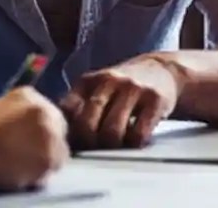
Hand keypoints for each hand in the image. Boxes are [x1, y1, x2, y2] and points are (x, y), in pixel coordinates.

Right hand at [0, 87, 68, 192]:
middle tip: (26, 156)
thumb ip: (23, 113)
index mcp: (30, 95)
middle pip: (59, 130)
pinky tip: (21, 174)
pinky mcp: (49, 157)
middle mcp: (45, 110)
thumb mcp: (1, 109)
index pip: (49, 114)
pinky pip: (53, 169)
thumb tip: (36, 128)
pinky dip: (41, 174)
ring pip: (59, 151)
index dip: (41, 131)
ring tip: (22, 166)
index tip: (28, 141)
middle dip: (47, 143)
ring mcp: (49, 133)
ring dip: (45, 159)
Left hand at [59, 54, 183, 149]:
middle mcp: (109, 81)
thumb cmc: (121, 88)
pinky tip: (135, 139)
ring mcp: (132, 88)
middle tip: (96, 148)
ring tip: (116, 144)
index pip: (67, 111)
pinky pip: (138, 134)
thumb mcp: (96, 89)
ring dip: (112, 146)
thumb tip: (57, 134)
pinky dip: (133, 144)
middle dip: (88, 143)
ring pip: (112, 131)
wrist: (161, 70)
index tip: (76, 140)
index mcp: (88, 81)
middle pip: (87, 124)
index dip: (68, 132)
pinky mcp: (155, 99)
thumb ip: (77, 106)